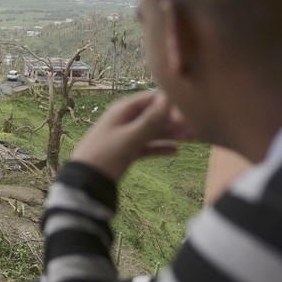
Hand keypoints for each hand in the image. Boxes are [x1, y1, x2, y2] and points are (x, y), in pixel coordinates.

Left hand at [71, 91, 189, 182]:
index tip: (187, 116)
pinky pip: (146, 146)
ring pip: (152, 131)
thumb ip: (150, 120)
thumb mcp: (130, 138)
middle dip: (174, 121)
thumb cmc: (105, 156)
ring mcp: (125, 136)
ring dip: (170, 134)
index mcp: (123, 110)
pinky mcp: (126, 151)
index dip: (170, 106)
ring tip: (192, 138)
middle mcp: (125, 119)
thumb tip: (168, 99)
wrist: (86, 182)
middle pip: (154, 116)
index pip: (152, 99)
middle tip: (196, 130)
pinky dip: (159, 148)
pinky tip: (175, 151)